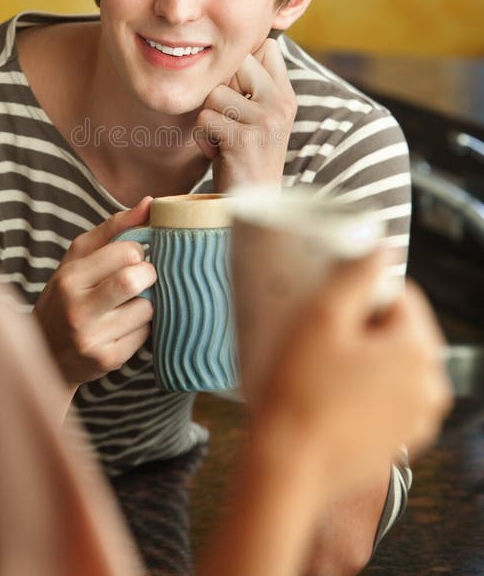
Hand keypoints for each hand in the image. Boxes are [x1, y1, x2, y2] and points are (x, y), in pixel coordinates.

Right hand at [33, 197, 156, 386]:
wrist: (45, 354)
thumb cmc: (66, 295)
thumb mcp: (78, 258)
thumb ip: (114, 228)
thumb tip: (151, 203)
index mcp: (70, 278)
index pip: (126, 252)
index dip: (138, 251)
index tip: (133, 256)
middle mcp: (78, 309)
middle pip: (136, 281)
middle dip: (149, 274)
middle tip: (143, 276)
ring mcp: (93, 338)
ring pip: (147, 308)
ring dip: (148, 302)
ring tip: (131, 301)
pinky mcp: (108, 360)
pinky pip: (146, 334)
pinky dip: (143, 325)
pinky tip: (126, 323)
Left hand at [195, 38, 296, 191]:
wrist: (250, 206)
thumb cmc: (244, 158)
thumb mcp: (256, 117)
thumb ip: (251, 86)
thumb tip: (235, 46)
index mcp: (286, 95)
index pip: (264, 47)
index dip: (240, 66)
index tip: (241, 96)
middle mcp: (281, 104)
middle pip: (235, 63)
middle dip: (220, 92)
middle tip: (230, 121)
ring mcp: (266, 121)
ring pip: (214, 94)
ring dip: (209, 120)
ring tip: (224, 140)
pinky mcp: (246, 139)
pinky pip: (205, 119)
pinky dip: (204, 139)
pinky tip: (219, 154)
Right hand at [255, 252, 451, 500]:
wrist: (287, 468)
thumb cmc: (299, 393)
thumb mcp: (322, 316)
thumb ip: (356, 274)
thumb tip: (383, 248)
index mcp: (418, 351)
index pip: (402, 295)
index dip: (362, 292)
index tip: (328, 307)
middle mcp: (430, 387)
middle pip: (402, 330)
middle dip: (365, 325)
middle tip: (321, 337)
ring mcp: (418, 419)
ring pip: (394, 363)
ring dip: (365, 356)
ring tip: (322, 366)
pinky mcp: (400, 441)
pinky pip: (387, 395)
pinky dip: (365, 388)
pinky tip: (329, 394)